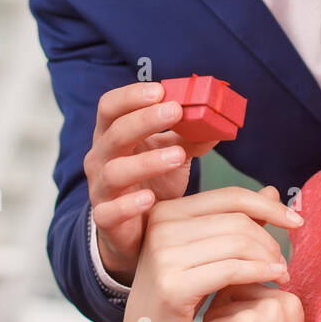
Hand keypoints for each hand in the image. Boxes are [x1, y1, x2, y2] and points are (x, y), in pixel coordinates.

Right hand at [84, 80, 218, 283]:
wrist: (138, 231)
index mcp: (112, 135)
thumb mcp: (172, 154)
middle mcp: (101, 159)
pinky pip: (109, 212)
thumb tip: (220, 119)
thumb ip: (191, 136)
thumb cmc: (153, 183)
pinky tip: (150, 199)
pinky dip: (128, 205)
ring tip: (178, 155)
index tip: (160, 90)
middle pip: (114, 133)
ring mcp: (100, 189)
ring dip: (146, 161)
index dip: (131, 96)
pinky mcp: (105, 219)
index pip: (110, 107)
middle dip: (144, 120)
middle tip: (175, 111)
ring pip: (114, 171)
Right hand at [119, 186, 302, 321]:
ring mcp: (163, 255)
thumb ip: (237, 221)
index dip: (269, 206)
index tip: (297, 221)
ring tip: (281, 274)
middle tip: (284, 262)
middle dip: (270, 240)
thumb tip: (272, 191)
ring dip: (269, 258)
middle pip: (237, 220)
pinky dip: (260, 273)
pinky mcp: (172, 286)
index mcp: (167, 210)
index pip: (230, 197)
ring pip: (238, 243)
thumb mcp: (208, 252)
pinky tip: (274, 280)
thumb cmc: (183, 297)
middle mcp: (160, 227)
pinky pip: (232, 270)